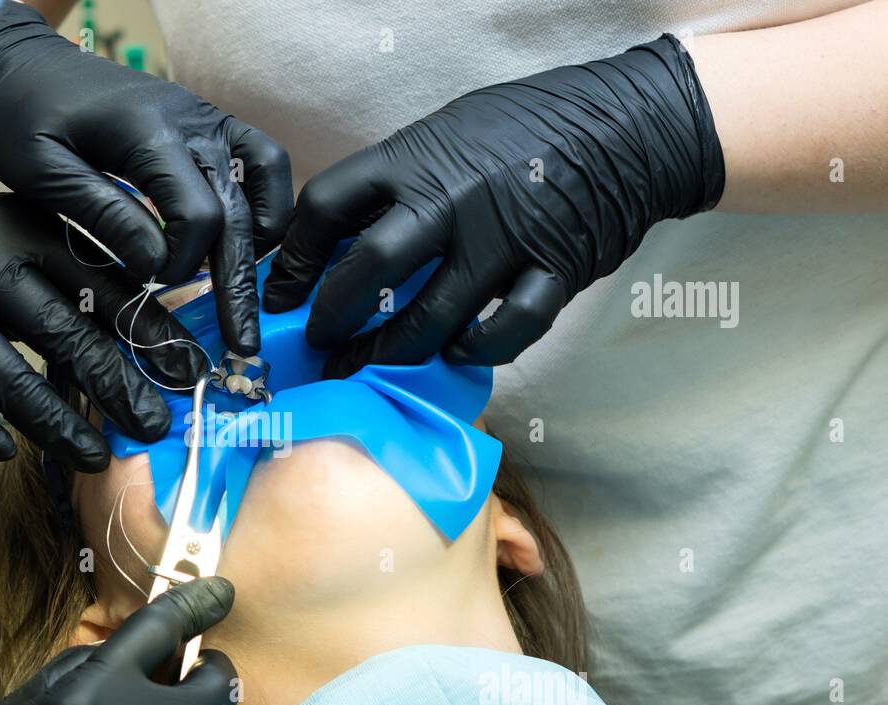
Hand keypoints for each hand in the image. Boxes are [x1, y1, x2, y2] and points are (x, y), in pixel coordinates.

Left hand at [0, 2, 291, 354]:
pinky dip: (264, 207)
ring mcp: (208, 118)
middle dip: (239, 284)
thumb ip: (101, 214)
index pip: (197, 214)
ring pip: (265, 185)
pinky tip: (241, 245)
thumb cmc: (21, 116)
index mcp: (149, 131)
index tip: (152, 285)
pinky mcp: (210, 123)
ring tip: (242, 289)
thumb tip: (156, 268)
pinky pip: (263, 164)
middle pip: (238, 212)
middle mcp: (193, 120)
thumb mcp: (41, 170)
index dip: (184, 263)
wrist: (23, 64)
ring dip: (260, 241)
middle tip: (242, 344)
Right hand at [0, 165, 206, 468]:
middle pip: (59, 332)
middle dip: (116, 385)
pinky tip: (4, 451)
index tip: (192, 375)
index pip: (100, 286)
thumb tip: (163, 340)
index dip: (150, 334)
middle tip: (156, 427)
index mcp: (24, 229)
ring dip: (56, 424)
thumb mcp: (26, 238)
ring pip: (2, 375)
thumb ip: (84, 278)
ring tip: (96, 457)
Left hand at [262, 34, 725, 376]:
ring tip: (365, 371)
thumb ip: (397, 182)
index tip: (282, 294)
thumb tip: (339, 236)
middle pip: (367, 268)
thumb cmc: (526, 130)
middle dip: (332, 317)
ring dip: (390, 353)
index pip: (327, 205)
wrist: (630, 124)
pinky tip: (459, 354)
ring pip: (430, 316)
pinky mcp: (552, 272)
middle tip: (319, 345)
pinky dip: (478, 350)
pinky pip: (507, 329)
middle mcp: (452, 199)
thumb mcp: (445, 133)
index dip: (295, 259)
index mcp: (416, 158)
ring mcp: (503, 239)